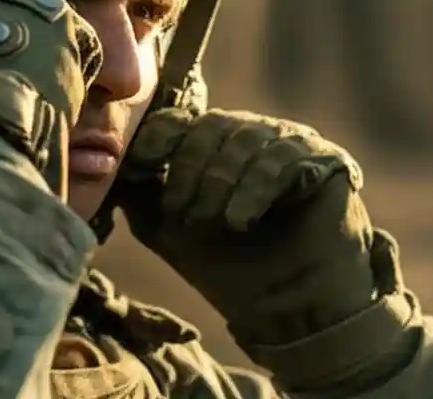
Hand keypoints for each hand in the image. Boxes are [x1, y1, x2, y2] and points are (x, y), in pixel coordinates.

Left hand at [118, 108, 406, 389]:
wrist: (288, 311)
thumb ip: (141, 195)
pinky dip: (253, 189)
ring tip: (214, 223)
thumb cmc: (229, 269)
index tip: (139, 163)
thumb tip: (109, 166)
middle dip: (189, 170)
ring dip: (220, 183)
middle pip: (211, 126)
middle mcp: (252, 134)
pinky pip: (281, 158)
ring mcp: (289, 142)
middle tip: (182, 213)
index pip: (181, 120)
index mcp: (215, 146)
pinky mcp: (323, 159)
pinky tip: (241, 220)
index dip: (157, 137)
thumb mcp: (170, 230)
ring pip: (244, 138)